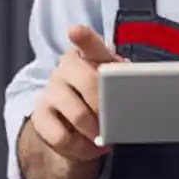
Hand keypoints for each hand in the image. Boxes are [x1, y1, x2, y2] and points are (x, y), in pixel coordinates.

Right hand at [29, 25, 124, 163]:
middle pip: (90, 83)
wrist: (81, 122)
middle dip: (107, 106)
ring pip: (78, 114)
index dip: (82, 36)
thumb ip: (124, 82)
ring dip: (96, 132)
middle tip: (116, 120)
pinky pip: (61, 137)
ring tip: (105, 138)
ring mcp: (50, 89)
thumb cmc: (105, 95)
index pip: (87, 41)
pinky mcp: (39, 115)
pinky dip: (81, 147)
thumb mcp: (117, 82)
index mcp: (88, 54)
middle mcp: (66, 67)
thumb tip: (138, 94)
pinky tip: (90, 147)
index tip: (75, 31)